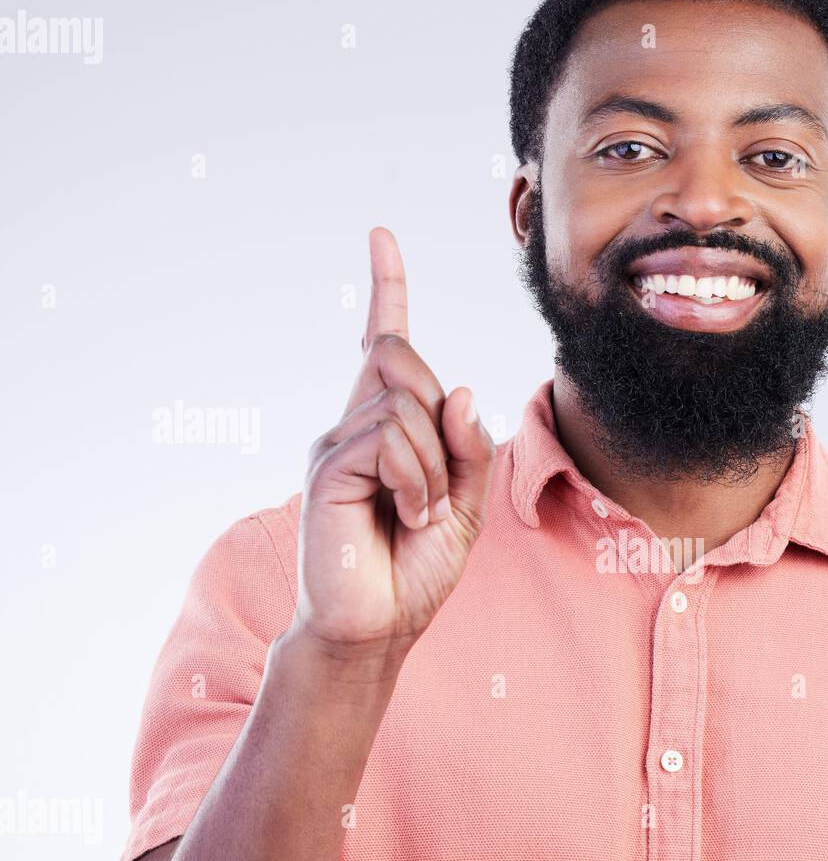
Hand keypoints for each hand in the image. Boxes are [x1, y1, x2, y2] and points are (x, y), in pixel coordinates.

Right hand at [291, 227, 494, 655]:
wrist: (379, 625)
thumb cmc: (415, 568)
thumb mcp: (465, 505)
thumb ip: (468, 447)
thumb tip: (456, 387)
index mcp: (387, 428)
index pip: (384, 346)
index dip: (387, 289)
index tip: (382, 235)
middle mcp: (354, 425)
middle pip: (401, 360)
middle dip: (437, 415)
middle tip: (435, 492)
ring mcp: (336, 445)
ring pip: (402, 404)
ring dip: (432, 466)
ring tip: (418, 514)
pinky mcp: (326, 470)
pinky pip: (386, 440)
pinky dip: (415, 480)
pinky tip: (407, 516)